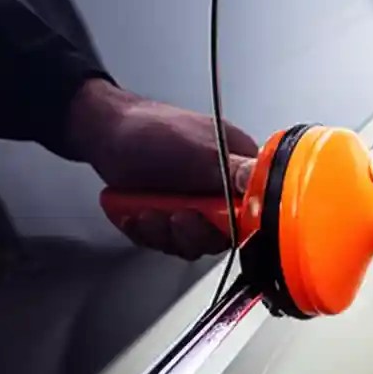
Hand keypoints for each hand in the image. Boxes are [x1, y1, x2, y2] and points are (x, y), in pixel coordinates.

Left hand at [68, 79, 258, 259]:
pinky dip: (146, 233)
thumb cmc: (150, 131)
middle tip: (175, 215)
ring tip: (147, 211)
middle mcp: (218, 190)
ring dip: (164, 232)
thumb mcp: (199, 150)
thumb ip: (234, 171)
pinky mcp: (167, 216)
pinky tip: (134, 215)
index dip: (234, 225)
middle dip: (191, 232)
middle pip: (219, 235)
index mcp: (237, 169)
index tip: (211, 220)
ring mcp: (192, 204)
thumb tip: (268, 185)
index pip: (253, 212)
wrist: (104, 132)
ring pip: (188, 242)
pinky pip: (163, 241)